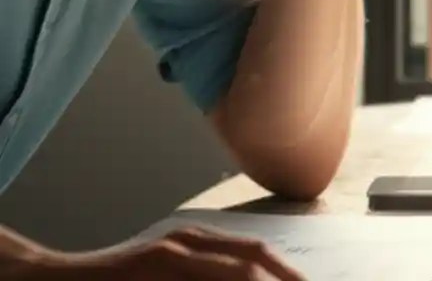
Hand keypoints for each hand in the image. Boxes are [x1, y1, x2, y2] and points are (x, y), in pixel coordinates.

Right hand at [25, 225, 304, 279]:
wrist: (60, 279)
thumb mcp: (170, 273)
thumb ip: (207, 276)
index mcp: (198, 239)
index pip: (255, 252)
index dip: (285, 270)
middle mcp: (187, 240)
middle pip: (249, 260)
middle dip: (281, 279)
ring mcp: (167, 254)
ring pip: (230, 273)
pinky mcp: (148, 268)